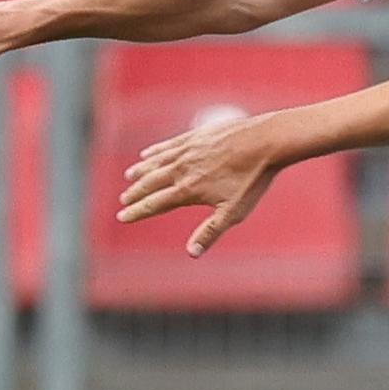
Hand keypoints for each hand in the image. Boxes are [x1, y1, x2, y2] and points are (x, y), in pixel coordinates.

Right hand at [118, 115, 278, 256]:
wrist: (265, 141)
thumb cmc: (252, 179)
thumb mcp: (233, 212)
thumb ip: (210, 232)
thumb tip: (192, 254)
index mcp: (188, 190)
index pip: (154, 204)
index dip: (137, 211)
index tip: (123, 217)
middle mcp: (182, 168)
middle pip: (150, 182)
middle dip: (135, 193)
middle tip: (123, 201)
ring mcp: (188, 150)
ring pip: (156, 162)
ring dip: (140, 171)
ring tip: (129, 178)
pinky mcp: (196, 136)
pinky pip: (168, 145)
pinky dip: (155, 151)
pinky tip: (147, 154)